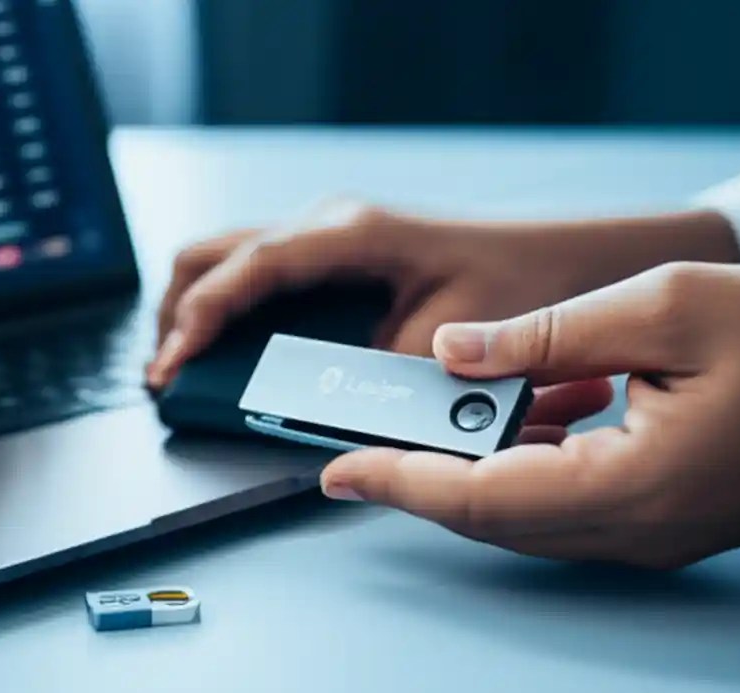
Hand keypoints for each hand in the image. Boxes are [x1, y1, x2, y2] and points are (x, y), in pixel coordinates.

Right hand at [146, 198, 739, 388]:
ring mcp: (326, 236)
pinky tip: (227, 350)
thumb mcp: (439, 347)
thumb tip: (308, 419)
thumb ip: (368, 382)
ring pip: (223, 261)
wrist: (572, 263)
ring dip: (193, 312)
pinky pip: (254, 276)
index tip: (171, 371)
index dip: (193, 323)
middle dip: (174, 316)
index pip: (240, 271)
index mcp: (345, 236)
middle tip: (167, 377)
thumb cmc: (517, 291)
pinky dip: (225, 311)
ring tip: (183, 369)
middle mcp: (326, 225)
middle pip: (208, 256)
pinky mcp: (334, 257)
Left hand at [321, 262, 739, 568]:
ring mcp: (651, 531)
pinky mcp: (661, 516)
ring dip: (470, 464)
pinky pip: (565, 499)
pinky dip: (525, 458)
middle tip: (355, 442)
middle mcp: (635, 527)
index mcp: (633, 486)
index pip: (480, 499)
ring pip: (523, 513)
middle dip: (416, 478)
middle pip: (491, 517)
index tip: (336, 471)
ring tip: (434, 409)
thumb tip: (450, 350)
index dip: (399, 483)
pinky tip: (528, 402)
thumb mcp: (666, 307)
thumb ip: (547, 334)